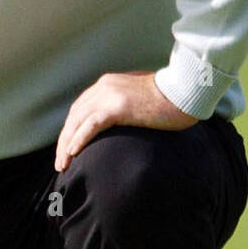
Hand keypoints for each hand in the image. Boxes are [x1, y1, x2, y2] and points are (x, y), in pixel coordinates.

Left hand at [54, 71, 197, 171]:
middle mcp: (104, 87)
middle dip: (64, 140)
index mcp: (107, 84)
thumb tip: (120, 124)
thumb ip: (125, 107)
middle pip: (75, 116)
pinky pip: (91, 125)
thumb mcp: (140, 99)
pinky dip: (79, 139)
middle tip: (61, 162)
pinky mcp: (118, 106)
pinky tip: (73, 152)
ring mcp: (110, 95)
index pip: (81, 108)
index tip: (67, 147)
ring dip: (67, 145)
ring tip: (63, 164)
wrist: (186, 91)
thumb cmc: (169, 99)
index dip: (70, 129)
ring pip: (78, 122)